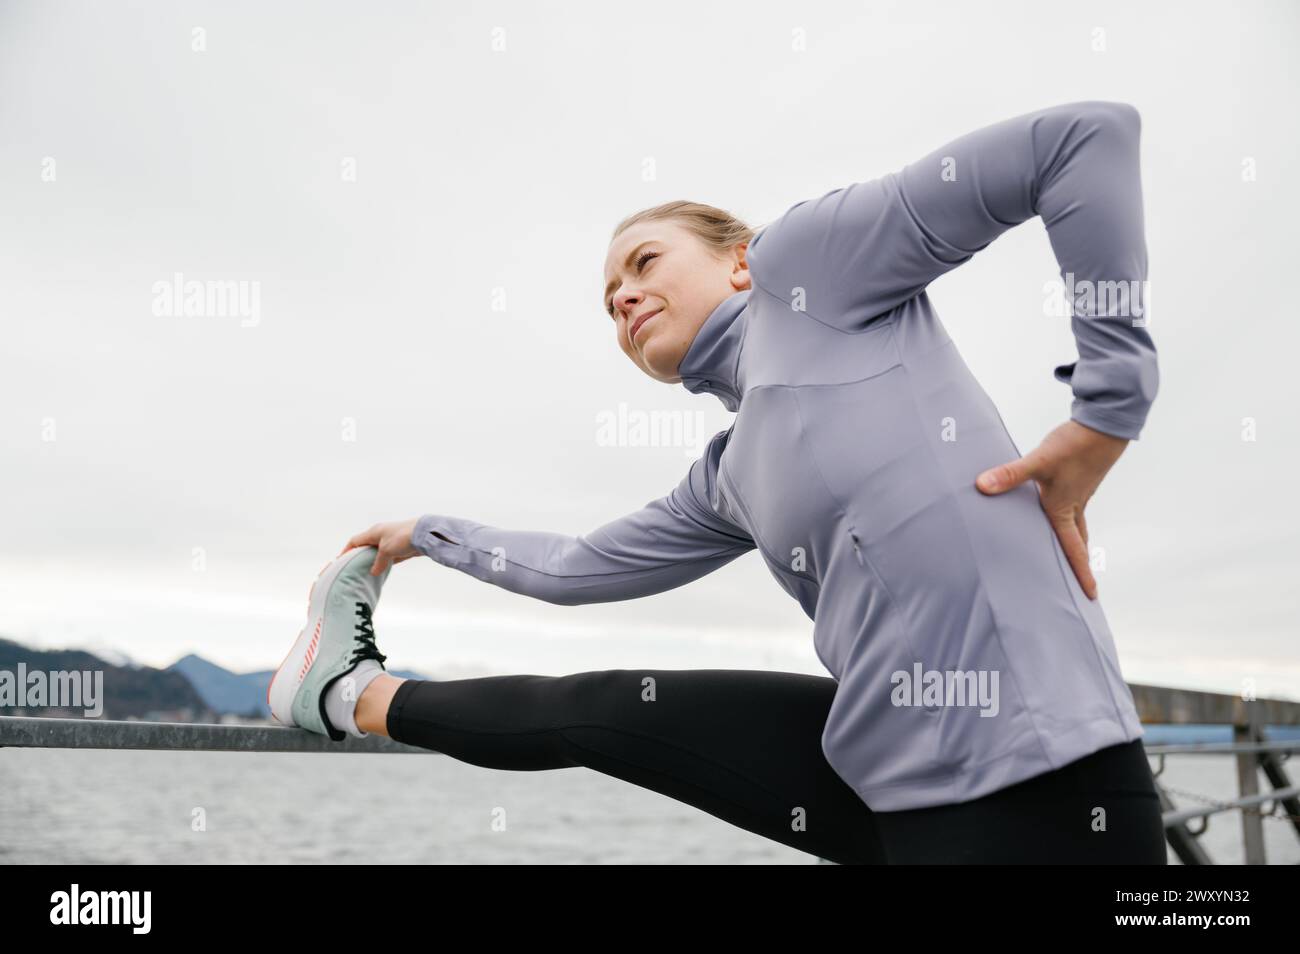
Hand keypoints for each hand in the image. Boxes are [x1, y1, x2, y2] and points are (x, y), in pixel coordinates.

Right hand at [337, 518, 420, 575]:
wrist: (425, 535)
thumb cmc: (403, 537)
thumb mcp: (387, 550)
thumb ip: (378, 562)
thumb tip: (373, 572)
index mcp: (374, 532)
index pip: (355, 541)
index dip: (347, 550)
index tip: (340, 561)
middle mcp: (381, 535)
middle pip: (365, 547)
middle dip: (359, 557)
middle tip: (353, 569)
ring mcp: (391, 541)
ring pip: (377, 553)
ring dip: (372, 561)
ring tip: (365, 572)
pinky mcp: (400, 548)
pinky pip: (388, 557)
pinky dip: (383, 563)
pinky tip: (381, 571)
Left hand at [974, 420, 1128, 600]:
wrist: (1104, 425)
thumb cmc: (1074, 446)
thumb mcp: (1039, 461)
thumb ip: (1009, 475)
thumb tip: (982, 486)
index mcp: (1065, 510)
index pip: (1074, 550)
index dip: (1081, 573)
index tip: (1091, 595)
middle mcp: (1074, 506)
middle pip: (1077, 543)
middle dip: (1078, 565)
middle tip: (1081, 587)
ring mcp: (1079, 494)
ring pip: (1076, 526)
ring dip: (1074, 543)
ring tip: (1069, 556)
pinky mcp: (1078, 481)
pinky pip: (1073, 509)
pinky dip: (1067, 521)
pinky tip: (1055, 513)